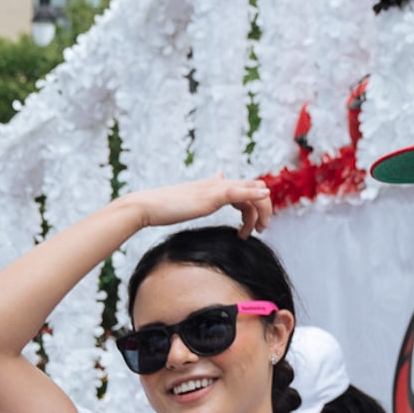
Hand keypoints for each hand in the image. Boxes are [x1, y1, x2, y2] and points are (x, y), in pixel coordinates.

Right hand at [125, 173, 273, 236]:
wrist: (148, 207)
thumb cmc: (164, 210)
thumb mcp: (188, 203)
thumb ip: (203, 197)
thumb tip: (214, 181)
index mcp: (213, 185)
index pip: (244, 190)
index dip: (254, 205)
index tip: (251, 226)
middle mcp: (218, 183)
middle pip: (254, 188)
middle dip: (264, 208)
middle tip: (262, 229)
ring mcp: (216, 188)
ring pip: (252, 192)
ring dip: (262, 210)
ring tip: (259, 230)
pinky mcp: (213, 195)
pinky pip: (241, 192)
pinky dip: (255, 195)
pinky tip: (265, 199)